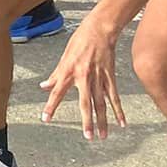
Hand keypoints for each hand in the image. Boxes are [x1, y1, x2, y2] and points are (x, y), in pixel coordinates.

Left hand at [40, 21, 125, 139]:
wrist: (99, 30)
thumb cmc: (79, 41)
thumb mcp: (63, 56)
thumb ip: (55, 74)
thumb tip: (44, 87)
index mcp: (69, 71)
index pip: (57, 92)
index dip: (50, 106)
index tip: (46, 119)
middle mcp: (84, 77)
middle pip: (85, 103)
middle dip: (86, 121)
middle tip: (87, 137)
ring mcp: (99, 78)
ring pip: (101, 104)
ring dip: (102, 121)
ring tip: (102, 136)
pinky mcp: (110, 77)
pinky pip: (114, 97)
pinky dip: (118, 111)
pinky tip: (121, 123)